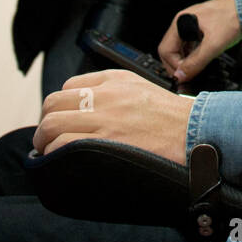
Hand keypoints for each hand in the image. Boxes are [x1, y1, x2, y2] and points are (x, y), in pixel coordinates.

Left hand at [34, 69, 193, 163]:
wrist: (197, 134)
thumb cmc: (174, 119)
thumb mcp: (144, 90)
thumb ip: (116, 94)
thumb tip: (89, 110)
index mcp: (115, 80)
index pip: (69, 86)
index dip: (62, 107)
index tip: (65, 121)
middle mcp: (105, 95)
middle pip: (53, 103)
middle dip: (46, 122)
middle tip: (49, 138)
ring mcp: (104, 118)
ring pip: (51, 124)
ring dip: (44, 141)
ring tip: (49, 153)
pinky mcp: (104, 142)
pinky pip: (62, 145)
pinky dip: (55, 155)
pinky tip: (62, 162)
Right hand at [157, 0, 241, 83]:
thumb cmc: (233, 18)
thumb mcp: (213, 45)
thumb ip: (195, 62)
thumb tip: (181, 76)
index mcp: (181, 22)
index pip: (165, 50)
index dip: (173, 66)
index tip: (184, 76)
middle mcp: (183, 22)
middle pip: (170, 49)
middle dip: (177, 65)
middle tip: (187, 76)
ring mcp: (192, 24)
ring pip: (180, 47)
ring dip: (185, 60)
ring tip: (195, 69)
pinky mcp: (201, 27)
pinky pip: (190, 43)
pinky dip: (193, 54)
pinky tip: (201, 60)